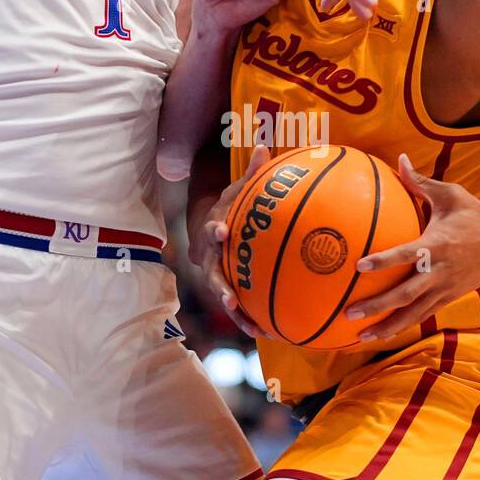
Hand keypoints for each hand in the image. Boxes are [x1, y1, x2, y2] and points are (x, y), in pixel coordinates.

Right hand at [189, 144, 271, 338]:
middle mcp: (212, 256)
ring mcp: (218, 275)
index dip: (214, 231)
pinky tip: (268, 333)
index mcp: (214, 229)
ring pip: (224, 297)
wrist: (217, 226)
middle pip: (212, 274)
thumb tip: (264, 147)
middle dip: (220, 287)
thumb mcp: (240, 189)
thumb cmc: (234, 206)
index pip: (211, 229)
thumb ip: (252, 174)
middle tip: (230, 299)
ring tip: (253, 328)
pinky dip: (249, 319)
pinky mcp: (230, 289)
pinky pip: (239, 306)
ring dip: (237, 313)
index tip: (221, 231)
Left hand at [343, 154, 479, 340]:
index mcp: (437, 245)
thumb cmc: (475, 214)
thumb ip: (420, 182)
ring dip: (386, 326)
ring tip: (361, 337)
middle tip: (349, 312)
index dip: (383, 261)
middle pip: (404, 294)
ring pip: (412, 313)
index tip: (359, 266)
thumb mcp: (450, 194)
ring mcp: (444, 288)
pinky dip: (402, 325)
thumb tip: (399, 159)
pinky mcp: (449, 298)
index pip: (405, 255)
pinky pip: (422, 315)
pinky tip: (382, 334)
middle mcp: (439, 271)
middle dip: (376, 305)